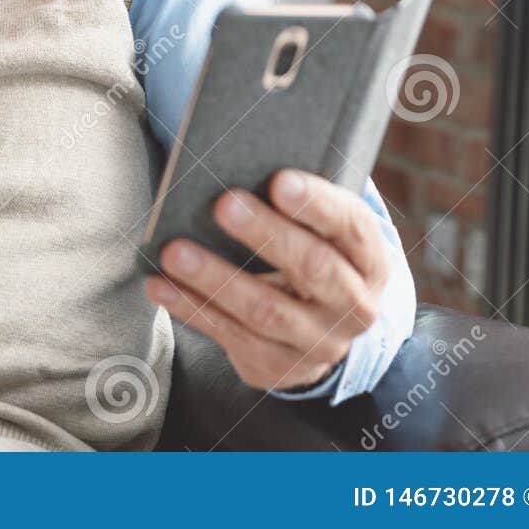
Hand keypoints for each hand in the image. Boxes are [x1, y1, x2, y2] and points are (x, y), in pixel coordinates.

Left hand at [144, 169, 388, 392]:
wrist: (322, 330)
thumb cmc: (312, 256)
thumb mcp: (322, 234)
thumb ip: (297, 205)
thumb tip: (235, 162)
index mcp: (369, 260)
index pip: (351, 227)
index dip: (317, 205)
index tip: (280, 181)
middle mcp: (353, 305)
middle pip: (313, 268)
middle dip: (266, 235)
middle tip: (223, 204)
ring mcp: (317, 342)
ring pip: (266, 310)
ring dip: (217, 279)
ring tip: (175, 252)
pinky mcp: (278, 366)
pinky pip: (231, 336)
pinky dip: (192, 308)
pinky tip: (160, 286)